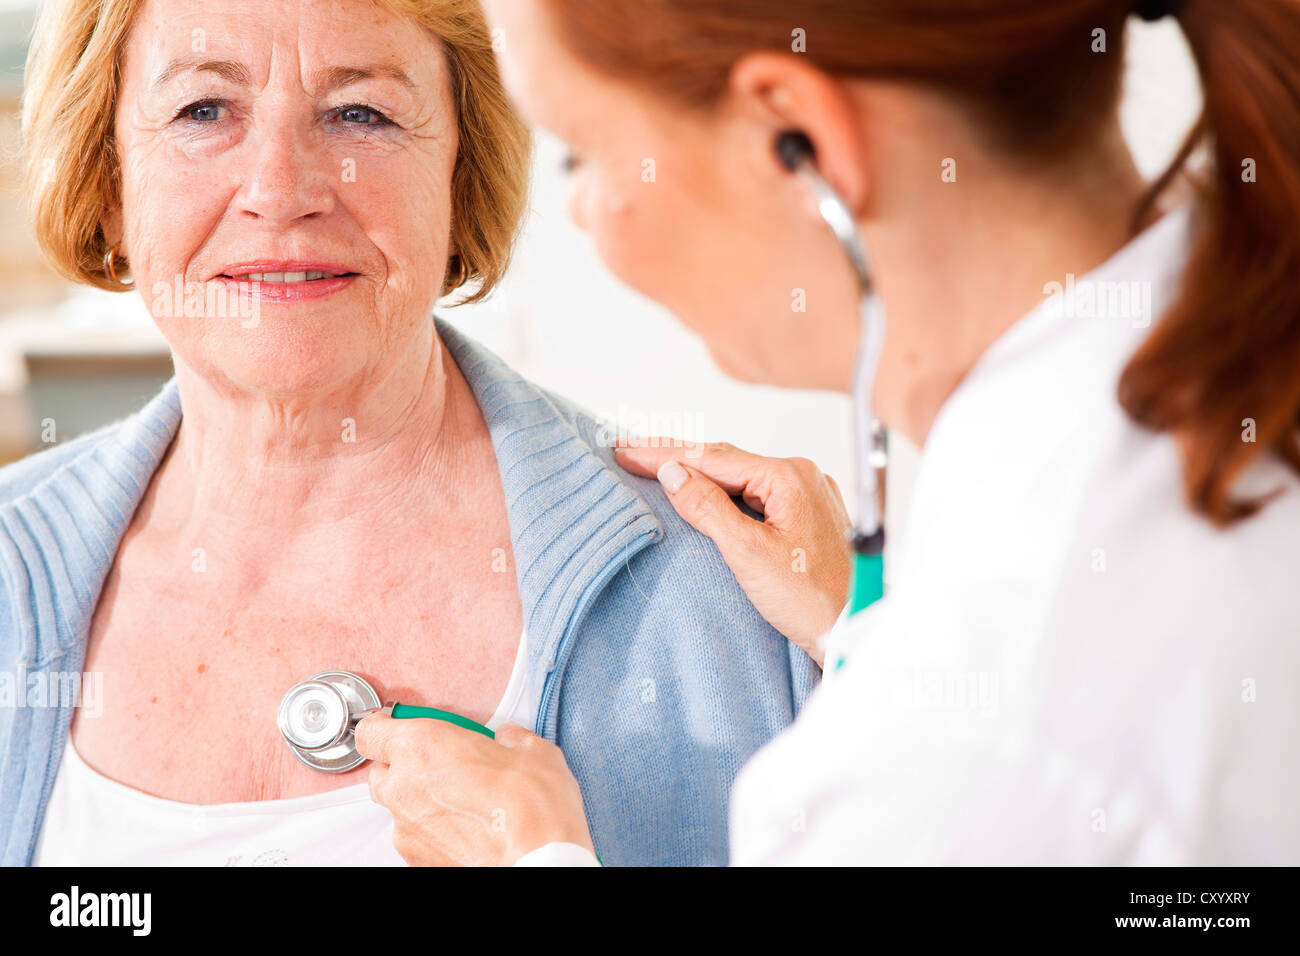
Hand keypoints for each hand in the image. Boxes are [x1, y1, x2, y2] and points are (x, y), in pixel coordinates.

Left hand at [355, 716, 594, 865]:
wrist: (539, 860)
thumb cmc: (532, 807)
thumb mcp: (532, 751)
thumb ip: (509, 739)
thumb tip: (509, 740)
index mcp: (421, 746)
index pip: (371, 731)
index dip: (385, 726)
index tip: (402, 724)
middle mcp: (403, 786)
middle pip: (382, 770)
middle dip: (405, 764)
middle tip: (444, 762)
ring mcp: (406, 828)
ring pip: (398, 805)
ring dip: (420, 798)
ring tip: (462, 800)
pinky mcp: (416, 858)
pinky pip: (415, 835)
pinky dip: (432, 829)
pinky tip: (466, 828)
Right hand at [615, 439, 850, 665]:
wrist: (854, 629)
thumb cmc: (811, 598)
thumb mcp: (748, 553)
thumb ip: (707, 508)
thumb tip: (672, 472)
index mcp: (788, 476)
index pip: (712, 456)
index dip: (663, 454)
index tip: (625, 451)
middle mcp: (801, 476)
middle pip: (726, 461)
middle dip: (676, 457)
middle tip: (630, 454)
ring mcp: (806, 495)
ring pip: (740, 479)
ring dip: (698, 475)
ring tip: (656, 468)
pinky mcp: (806, 516)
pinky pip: (755, 495)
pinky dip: (723, 493)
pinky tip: (702, 494)